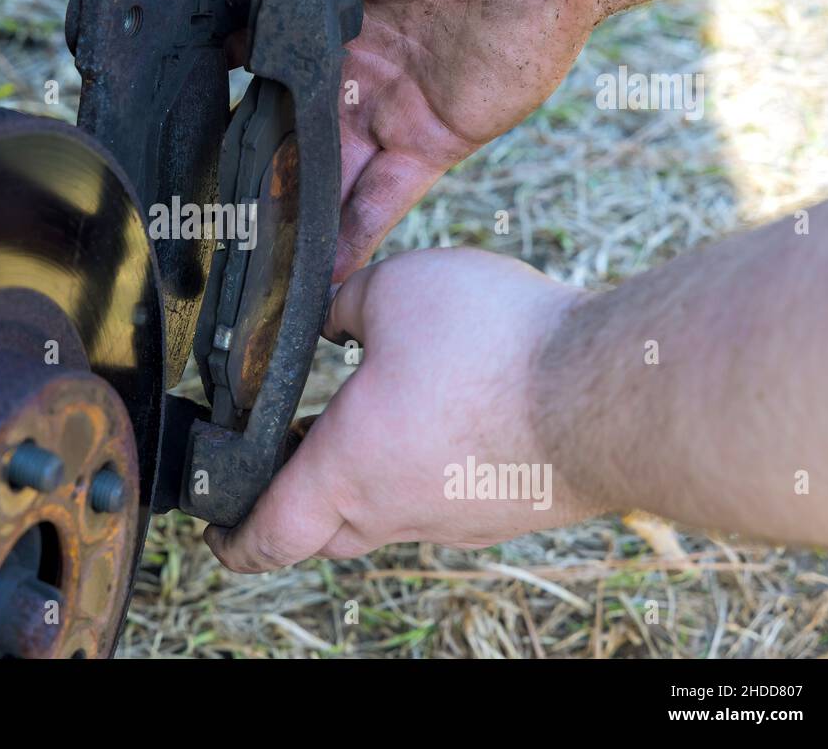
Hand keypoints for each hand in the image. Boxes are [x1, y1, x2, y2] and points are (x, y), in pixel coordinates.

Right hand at [139, 0, 612, 278]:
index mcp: (315, 6)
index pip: (246, 60)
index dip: (207, 92)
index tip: (162, 126)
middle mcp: (346, 64)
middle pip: (278, 129)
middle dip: (242, 171)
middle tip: (193, 216)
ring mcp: (384, 108)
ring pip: (321, 178)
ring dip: (286, 220)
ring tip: (239, 266)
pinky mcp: (429, 143)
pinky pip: (379, 203)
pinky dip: (347, 242)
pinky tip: (310, 282)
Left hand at [203, 247, 598, 572]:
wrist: (611, 390)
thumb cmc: (496, 348)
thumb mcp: (391, 289)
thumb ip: (342, 305)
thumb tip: (335, 319)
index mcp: (346, 470)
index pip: (267, 535)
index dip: (230, 539)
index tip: (216, 532)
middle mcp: (395, 510)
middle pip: (320, 531)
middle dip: (290, 503)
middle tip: (285, 458)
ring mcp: (455, 518)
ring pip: (384, 516)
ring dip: (361, 481)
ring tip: (365, 422)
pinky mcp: (502, 509)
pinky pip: (440, 501)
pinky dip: (421, 471)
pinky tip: (439, 418)